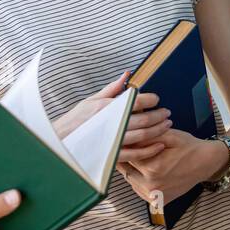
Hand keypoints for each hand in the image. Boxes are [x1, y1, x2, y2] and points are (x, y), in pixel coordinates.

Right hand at [53, 71, 171, 146]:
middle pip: (144, 119)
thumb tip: (127, 75)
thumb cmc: (76, 120)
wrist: (61, 142)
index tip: (156, 99)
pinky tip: (159, 145)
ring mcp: (113, 141)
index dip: (150, 99)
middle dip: (159, 115)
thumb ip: (112, 89)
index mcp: (106, 108)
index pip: (135, 100)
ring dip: (158, 130)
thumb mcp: (91, 100)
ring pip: (143, 136)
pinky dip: (150, 150)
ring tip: (167, 125)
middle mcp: (112, 124)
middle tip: (167, 113)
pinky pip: (136, 154)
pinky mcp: (113, 155)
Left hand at [117, 129, 226, 210]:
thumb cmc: (188, 147)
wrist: (206, 163)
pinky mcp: (158, 202)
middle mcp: (152, 186)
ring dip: (132, 170)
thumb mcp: (168, 136)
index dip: (128, 146)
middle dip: (128, 159)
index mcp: (153, 169)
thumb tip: (126, 138)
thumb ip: (145, 137)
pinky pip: (140, 190)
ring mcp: (155, 197)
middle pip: (126, 170)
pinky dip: (140, 181)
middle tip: (132, 149)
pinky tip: (147, 171)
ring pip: (131, 181)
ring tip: (143, 159)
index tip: (129, 141)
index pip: (128, 156)